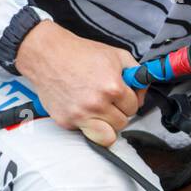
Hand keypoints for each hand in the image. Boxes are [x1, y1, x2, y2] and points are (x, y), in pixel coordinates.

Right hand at [14, 21, 146, 145]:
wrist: (47, 54)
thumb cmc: (79, 53)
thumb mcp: (116, 55)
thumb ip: (136, 73)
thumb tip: (142, 90)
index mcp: (112, 87)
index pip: (134, 107)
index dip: (129, 100)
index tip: (121, 95)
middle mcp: (97, 104)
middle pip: (122, 123)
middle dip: (118, 112)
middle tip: (109, 101)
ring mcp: (80, 115)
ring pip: (107, 137)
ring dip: (106, 125)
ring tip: (100, 112)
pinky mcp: (66, 121)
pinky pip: (85, 133)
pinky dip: (86, 124)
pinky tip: (82, 109)